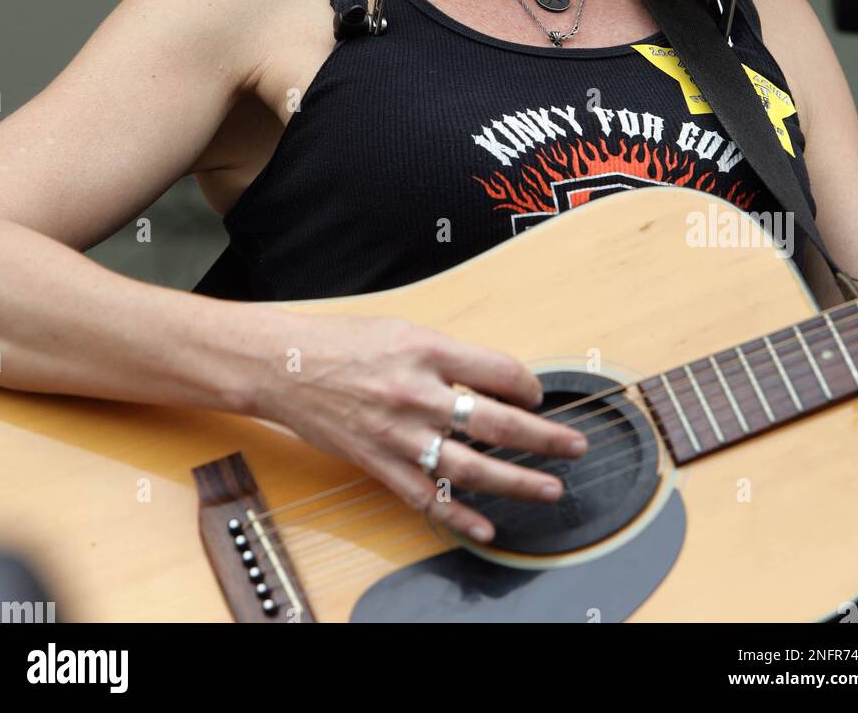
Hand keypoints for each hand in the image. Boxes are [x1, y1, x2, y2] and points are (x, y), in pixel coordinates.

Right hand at [257, 311, 587, 543]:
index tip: (540, 395)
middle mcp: (415, 392)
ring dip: (516, 481)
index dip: (529, 385)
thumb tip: (493, 381)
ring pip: (469, 465)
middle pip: (496, 421)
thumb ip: (447, 356)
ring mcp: (397, 432)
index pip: (497, 370)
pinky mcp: (378, 461)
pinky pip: (426, 495)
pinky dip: (459, 515)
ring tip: (549, 489)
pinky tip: (486, 526)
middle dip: (543, 437)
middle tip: (574, 446)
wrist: (284, 366)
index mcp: (425, 349)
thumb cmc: (343, 343)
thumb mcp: (403, 331)